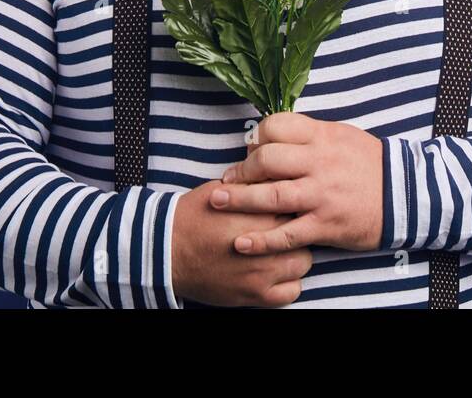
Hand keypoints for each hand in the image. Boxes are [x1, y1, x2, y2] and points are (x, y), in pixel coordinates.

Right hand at [171, 180, 312, 306]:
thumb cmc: (192, 216)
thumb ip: (252, 186)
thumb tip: (275, 176)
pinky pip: (292, 292)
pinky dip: (289, 283)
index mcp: (258, 213)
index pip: (294, 202)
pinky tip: (277, 273)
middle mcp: (265, 244)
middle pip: (304, 232)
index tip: (284, 203)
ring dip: (295, 255)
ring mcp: (262, 273)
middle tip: (283, 226)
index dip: (290, 202)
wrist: (167, 250)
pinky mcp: (255, 295)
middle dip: (296, 228)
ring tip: (281, 250)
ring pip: (304, 262)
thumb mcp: (221, 190)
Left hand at [208, 112, 383, 254]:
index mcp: (322, 137)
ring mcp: (322, 195)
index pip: (277, 127)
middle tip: (227, 178)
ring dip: (239, 199)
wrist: (407, 195)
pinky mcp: (326, 225)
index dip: (257, 138)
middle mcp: (319, 163)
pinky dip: (262, 240)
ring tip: (216, 201)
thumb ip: (308, 135)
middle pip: (267, 160)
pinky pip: (288, 234)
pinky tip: (241, 242)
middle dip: (241, 169)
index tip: (249, 149)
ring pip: (271, 195)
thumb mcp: (341, 136)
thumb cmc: (369, 164)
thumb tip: (272, 135)